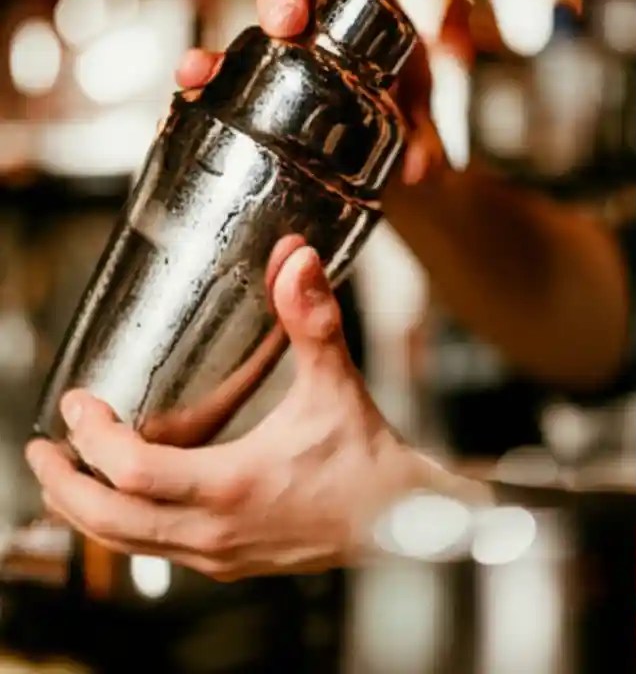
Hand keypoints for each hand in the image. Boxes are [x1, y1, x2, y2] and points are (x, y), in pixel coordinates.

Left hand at [25, 245, 482, 580]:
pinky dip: (125, 528)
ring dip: (86, 512)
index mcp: (232, 485)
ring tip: (66, 477)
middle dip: (63, 485)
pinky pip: (155, 552)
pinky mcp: (230, 563)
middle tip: (41, 449)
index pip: (132, 471)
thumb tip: (298, 262)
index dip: (92, 438)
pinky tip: (127, 502)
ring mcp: (220, 553)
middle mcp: (216, 529)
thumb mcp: (336, 386)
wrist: (403, 522)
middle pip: (108, 520)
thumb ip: (312, 322)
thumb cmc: (370, 460)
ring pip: (126, 544)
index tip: (78, 404)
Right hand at [175, 0, 448, 185]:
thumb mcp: (423, 129)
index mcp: (378, 24)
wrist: (388, 155)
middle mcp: (328, 32)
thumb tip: (415, 164)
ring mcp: (292, 56)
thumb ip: (423, 141)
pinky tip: (191, 81)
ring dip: (232, 47)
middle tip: (283, 19)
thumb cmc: (406, 121)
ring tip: (213, 62)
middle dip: (284, 1)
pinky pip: (229, 71)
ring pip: (259, 35)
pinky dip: (207, 74)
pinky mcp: (261, 83)